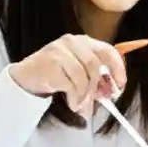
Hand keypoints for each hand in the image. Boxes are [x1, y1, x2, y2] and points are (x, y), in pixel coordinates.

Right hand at [8, 34, 125, 111]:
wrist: (26, 77)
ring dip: (86, 96)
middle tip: (101, 101)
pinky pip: (71, 85)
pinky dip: (75, 98)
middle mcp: (72, 42)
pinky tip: (71, 102)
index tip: (120, 86)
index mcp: (83, 41)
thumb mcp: (78, 72)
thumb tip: (112, 92)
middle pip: (96, 65)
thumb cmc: (55, 75)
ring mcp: (60, 51)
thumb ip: (96, 77)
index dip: (118, 69)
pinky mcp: (51, 64)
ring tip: (81, 105)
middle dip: (100, 87)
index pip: (108, 51)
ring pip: (84, 76)